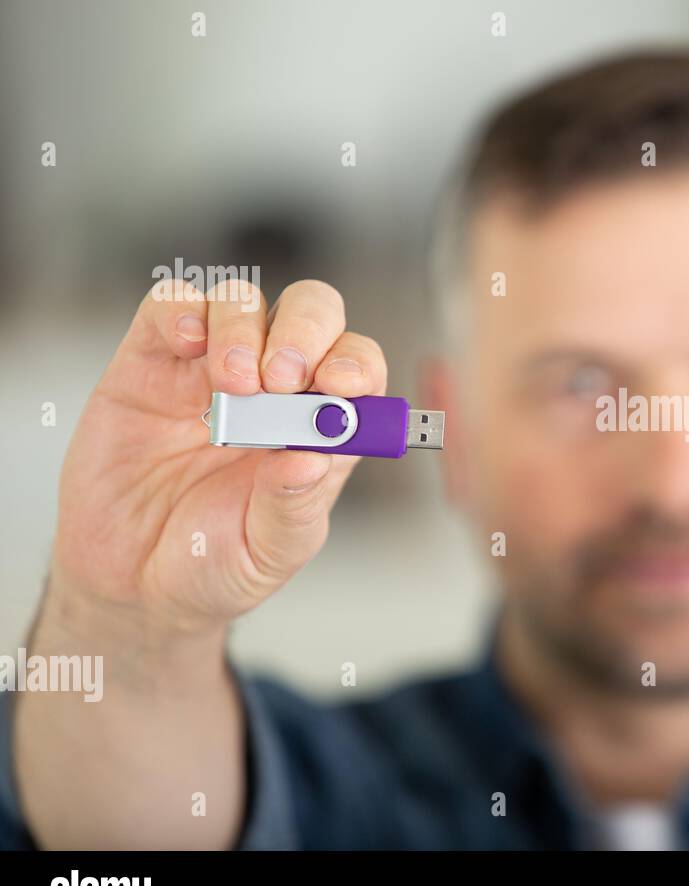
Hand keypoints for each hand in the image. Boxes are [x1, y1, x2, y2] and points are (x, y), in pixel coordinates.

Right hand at [48, 278, 386, 630]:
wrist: (131, 583)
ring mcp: (212, 370)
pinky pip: (171, 306)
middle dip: (306, 332)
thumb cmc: (214, 564)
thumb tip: (313, 458)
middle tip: (283, 379)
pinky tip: (188, 345)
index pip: (359, 369)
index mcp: (319, 429)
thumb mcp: (268, 553)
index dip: (357, 365)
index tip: (339, 386)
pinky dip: (182, 311)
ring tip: (233, 384)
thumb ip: (292, 507)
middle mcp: (274, 389)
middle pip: (311, 314)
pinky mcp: (151, 364)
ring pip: (243, 301)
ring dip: (245, 327)